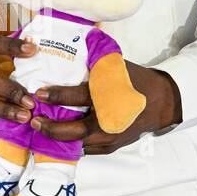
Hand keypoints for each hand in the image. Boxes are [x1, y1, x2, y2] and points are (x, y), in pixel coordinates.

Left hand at [31, 64, 182, 154]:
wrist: (162, 102)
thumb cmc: (136, 80)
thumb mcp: (117, 66)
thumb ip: (94, 62)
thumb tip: (69, 46)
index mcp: (110, 98)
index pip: (79, 97)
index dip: (57, 95)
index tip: (39, 93)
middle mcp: (109, 122)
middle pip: (75, 131)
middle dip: (51, 128)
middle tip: (34, 121)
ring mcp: (111, 138)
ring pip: (78, 143)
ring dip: (58, 138)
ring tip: (40, 129)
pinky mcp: (111, 147)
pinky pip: (86, 149)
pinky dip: (70, 144)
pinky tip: (56, 138)